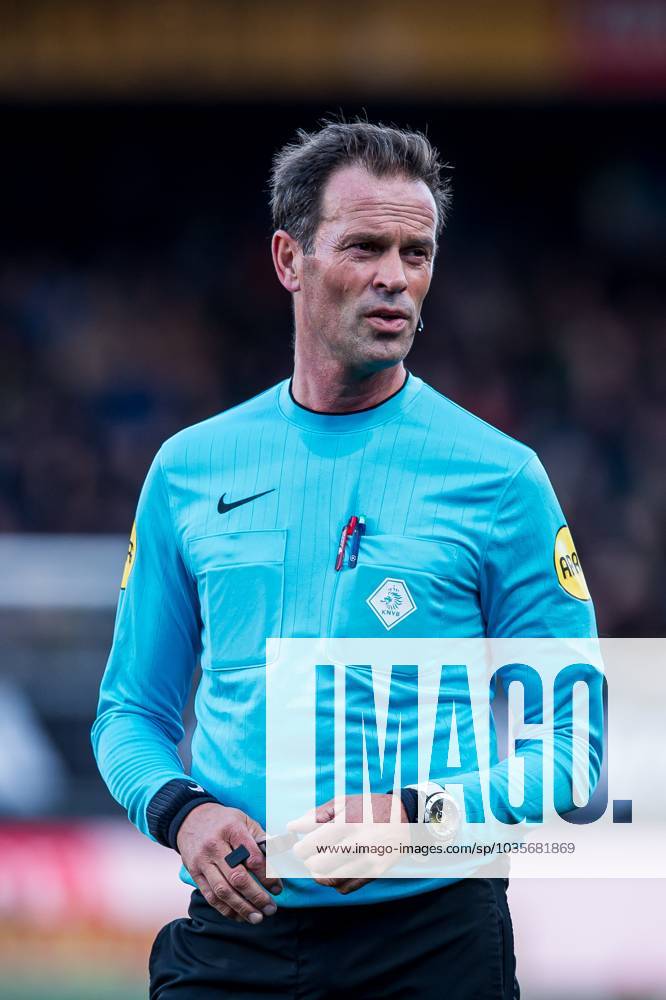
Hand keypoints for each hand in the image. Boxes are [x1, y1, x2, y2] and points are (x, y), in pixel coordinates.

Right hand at [176, 802, 282, 923]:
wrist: (190, 818)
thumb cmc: (223, 821)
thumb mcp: (244, 820)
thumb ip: (261, 838)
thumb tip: (280, 854)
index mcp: (232, 829)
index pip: (252, 858)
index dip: (267, 876)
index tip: (278, 888)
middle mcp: (215, 846)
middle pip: (237, 877)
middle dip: (256, 896)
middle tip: (271, 908)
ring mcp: (203, 861)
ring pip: (223, 891)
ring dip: (242, 908)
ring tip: (257, 917)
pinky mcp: (194, 873)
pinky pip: (210, 896)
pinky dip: (225, 909)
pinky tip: (239, 915)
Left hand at [288, 794, 408, 895]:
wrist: (406, 818)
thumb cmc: (370, 808)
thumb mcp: (344, 802)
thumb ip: (316, 815)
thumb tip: (293, 827)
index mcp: (346, 824)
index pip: (309, 847)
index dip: (299, 849)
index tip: (301, 846)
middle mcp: (357, 845)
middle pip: (317, 867)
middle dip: (309, 862)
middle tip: (313, 855)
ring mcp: (367, 861)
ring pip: (330, 881)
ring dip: (320, 875)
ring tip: (324, 863)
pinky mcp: (375, 874)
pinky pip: (345, 888)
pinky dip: (336, 883)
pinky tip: (339, 869)